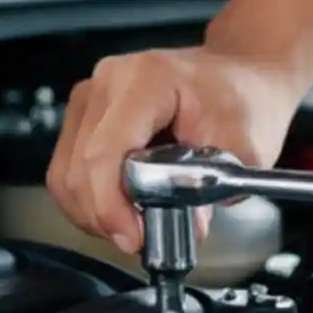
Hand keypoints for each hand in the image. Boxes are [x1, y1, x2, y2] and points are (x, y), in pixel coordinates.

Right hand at [46, 46, 304, 251]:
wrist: (241, 74)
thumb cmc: (244, 101)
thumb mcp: (246, 147)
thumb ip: (212, 189)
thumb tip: (183, 225)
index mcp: (146, 79)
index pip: (106, 151)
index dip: (111, 204)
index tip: (134, 238)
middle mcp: (108, 83)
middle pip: (79, 168)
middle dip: (107, 215)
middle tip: (144, 238)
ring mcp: (91, 97)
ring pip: (65, 175)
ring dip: (95, 212)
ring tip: (135, 225)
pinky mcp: (85, 116)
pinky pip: (68, 170)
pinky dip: (91, 199)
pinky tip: (122, 209)